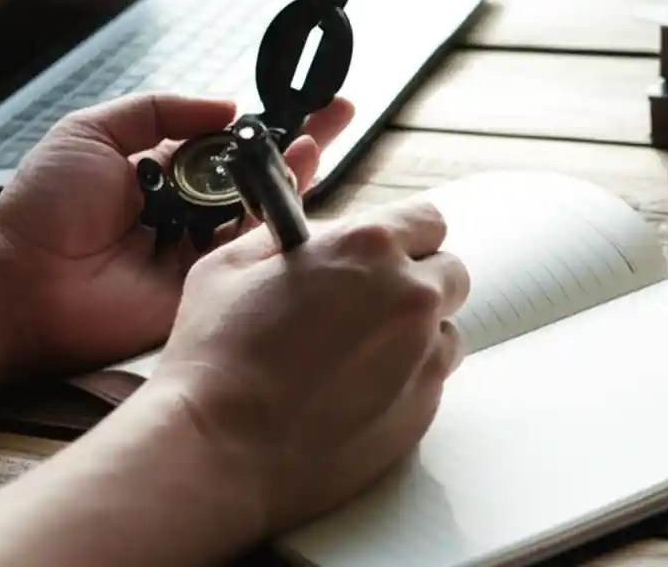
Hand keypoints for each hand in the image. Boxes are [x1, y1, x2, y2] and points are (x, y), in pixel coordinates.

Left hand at [0, 93, 354, 375]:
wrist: (21, 282)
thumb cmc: (43, 207)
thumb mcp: (93, 131)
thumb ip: (161, 110)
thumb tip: (228, 105)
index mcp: (163, 169)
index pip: (228, 141)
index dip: (265, 119)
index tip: (301, 98)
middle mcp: (191, 207)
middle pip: (259, 170)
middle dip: (302, 140)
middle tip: (342, 111)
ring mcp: (203, 247)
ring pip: (262, 206)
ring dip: (294, 171)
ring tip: (317, 139)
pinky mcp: (209, 284)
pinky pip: (251, 250)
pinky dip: (277, 220)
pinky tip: (296, 187)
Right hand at [147, 197, 468, 533]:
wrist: (222, 447)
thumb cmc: (217, 357)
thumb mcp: (230, 266)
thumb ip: (287, 238)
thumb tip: (314, 236)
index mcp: (368, 247)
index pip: (427, 221)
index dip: (405, 236)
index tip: (386, 253)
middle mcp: (410, 295)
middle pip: (450, 273)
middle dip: (418, 281)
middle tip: (371, 305)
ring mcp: (424, 354)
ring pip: (446, 328)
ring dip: (417, 333)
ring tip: (360, 355)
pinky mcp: (425, 406)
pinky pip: (434, 377)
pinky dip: (409, 377)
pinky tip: (358, 389)